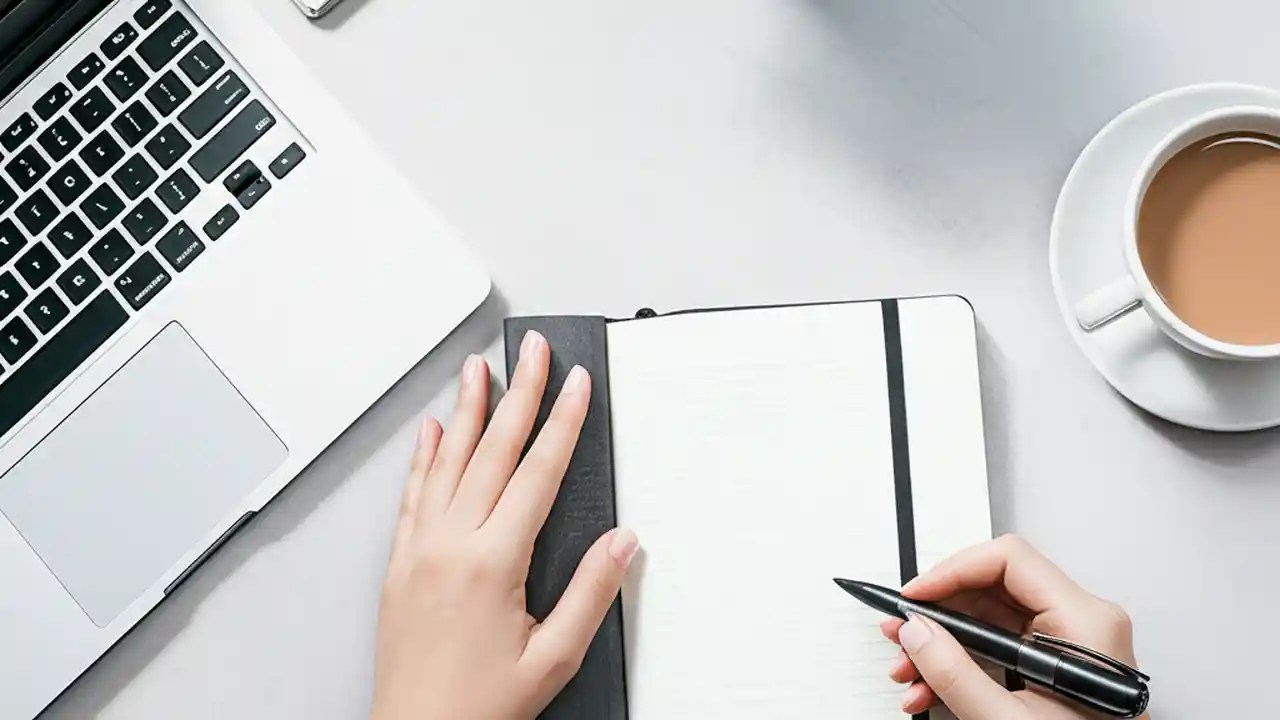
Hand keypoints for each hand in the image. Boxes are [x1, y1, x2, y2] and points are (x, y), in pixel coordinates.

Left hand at [371, 332, 639, 719]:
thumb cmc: (478, 706)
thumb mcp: (554, 659)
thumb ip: (591, 594)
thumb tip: (622, 542)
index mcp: (491, 562)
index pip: (536, 473)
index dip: (562, 422)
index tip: (576, 385)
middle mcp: (449, 545)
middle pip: (491, 450)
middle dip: (518, 394)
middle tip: (531, 351)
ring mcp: (418, 550)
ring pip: (446, 461)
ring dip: (465, 410)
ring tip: (476, 369)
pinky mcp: (398, 564)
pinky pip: (412, 495)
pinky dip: (423, 458)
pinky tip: (429, 433)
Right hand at [881, 535, 1148, 719]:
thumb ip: (957, 676)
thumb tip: (917, 632)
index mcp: (1086, 624)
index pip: (1010, 560)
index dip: (953, 571)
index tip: (916, 596)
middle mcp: (1083, 622)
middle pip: (993, 587)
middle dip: (939, 614)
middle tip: (903, 632)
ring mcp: (1070, 640)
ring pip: (990, 616)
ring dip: (944, 642)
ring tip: (911, 670)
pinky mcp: (1056, 660)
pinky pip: (999, 642)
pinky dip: (962, 660)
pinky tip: (933, 685)